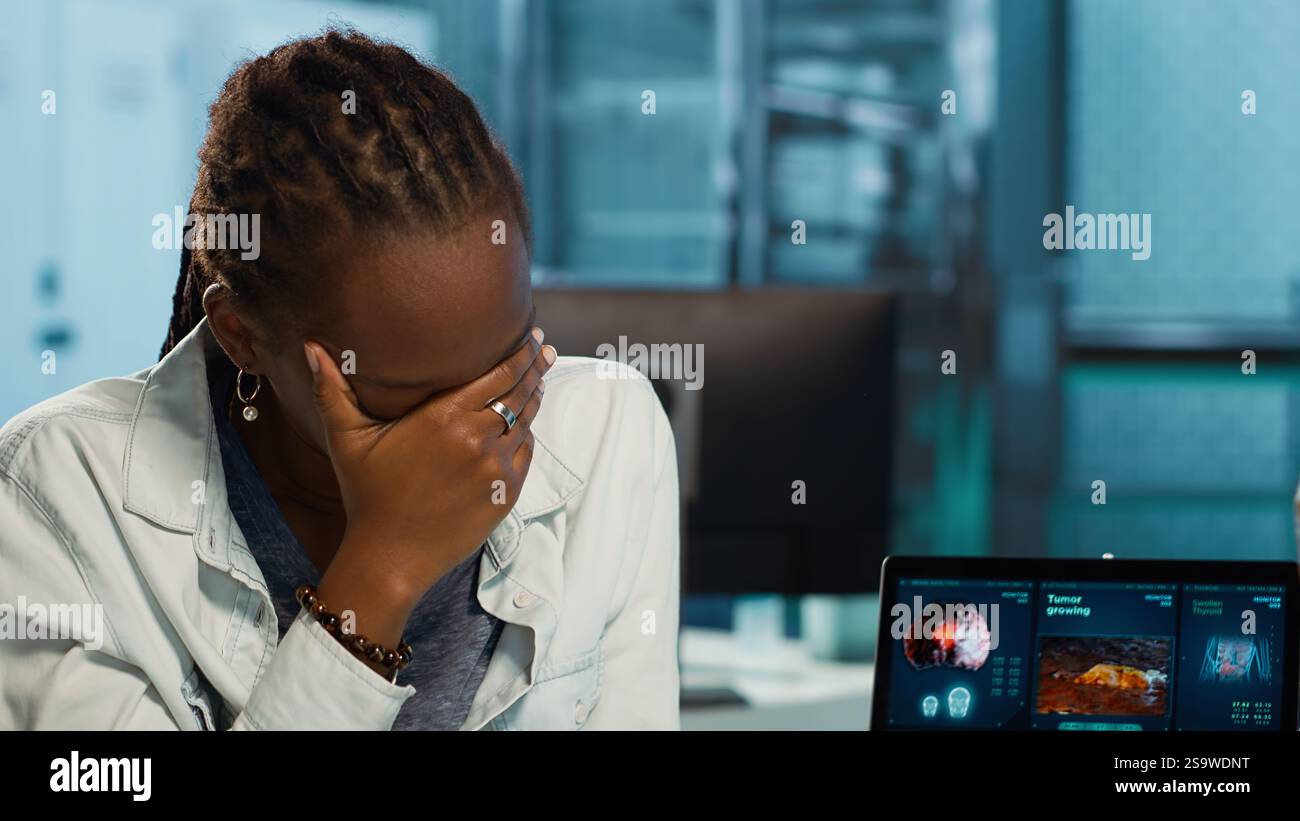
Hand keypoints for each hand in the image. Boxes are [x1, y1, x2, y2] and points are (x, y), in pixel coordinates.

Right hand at [304, 329, 554, 647]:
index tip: (531, 333)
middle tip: (543, 347)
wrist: (390, 557)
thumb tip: (309, 347)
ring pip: (526, 423)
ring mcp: (496, 468)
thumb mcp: (347, 440)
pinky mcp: (506, 494)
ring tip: (537, 380)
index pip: (499, 373)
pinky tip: (524, 424)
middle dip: (535, 366)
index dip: (520, 352)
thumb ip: (332, 390)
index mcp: (445, 417)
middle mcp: (477, 438)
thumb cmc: (367, 495)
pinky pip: (526, 455)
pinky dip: (526, 436)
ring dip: (534, 398)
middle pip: (520, 392)